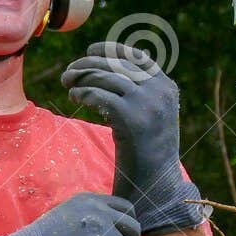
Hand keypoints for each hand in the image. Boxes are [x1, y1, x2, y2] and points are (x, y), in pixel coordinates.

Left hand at [61, 41, 209, 234]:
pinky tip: (75, 98)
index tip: (90, 50)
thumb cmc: (148, 154)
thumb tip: (109, 70)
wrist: (157, 185)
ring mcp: (146, 104)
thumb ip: (140, 93)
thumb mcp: (152, 116)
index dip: (111, 49)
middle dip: (88, 64)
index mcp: (167, 88)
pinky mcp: (130, 118)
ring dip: (81, 78)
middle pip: (116, 64)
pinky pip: (99, 95)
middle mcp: (159, 91)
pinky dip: (83, 93)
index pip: (138, 56)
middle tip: (68, 74)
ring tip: (68, 86)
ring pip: (105, 76)